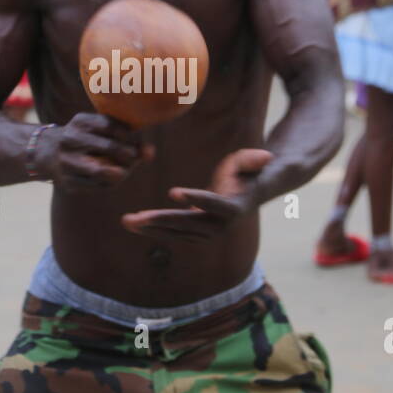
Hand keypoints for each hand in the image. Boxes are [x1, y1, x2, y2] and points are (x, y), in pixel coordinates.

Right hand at [41, 113, 153, 189]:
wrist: (48, 153)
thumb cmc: (85, 138)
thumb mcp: (99, 128)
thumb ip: (126, 136)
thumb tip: (150, 153)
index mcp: (80, 122)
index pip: (112, 126)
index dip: (131, 137)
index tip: (137, 143)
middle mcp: (70, 139)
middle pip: (109, 148)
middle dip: (129, 155)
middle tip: (134, 159)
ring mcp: (66, 162)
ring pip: (103, 172)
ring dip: (122, 172)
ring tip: (125, 170)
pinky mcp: (67, 183)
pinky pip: (97, 187)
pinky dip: (110, 183)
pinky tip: (112, 178)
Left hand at [122, 148, 272, 242]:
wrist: (251, 194)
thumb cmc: (248, 172)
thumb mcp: (251, 162)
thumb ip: (254, 160)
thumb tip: (266, 156)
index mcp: (233, 208)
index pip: (213, 204)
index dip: (194, 197)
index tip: (173, 191)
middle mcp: (221, 226)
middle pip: (186, 223)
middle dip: (158, 220)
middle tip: (132, 218)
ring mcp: (208, 233)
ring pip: (176, 232)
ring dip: (150, 227)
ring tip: (126, 221)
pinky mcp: (198, 235)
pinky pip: (174, 233)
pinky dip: (155, 229)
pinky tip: (135, 223)